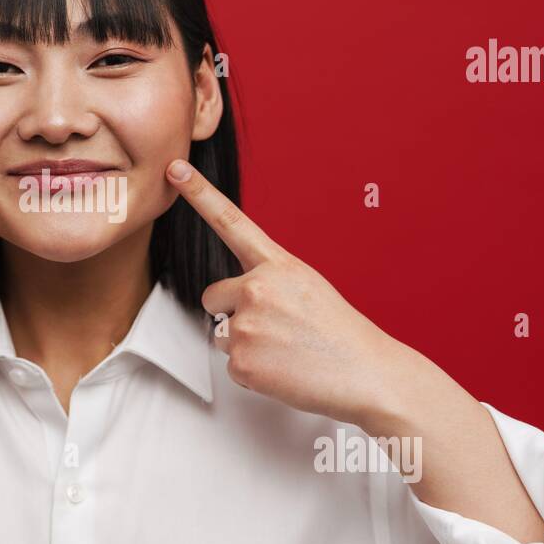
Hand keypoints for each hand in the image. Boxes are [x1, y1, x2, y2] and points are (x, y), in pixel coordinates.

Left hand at [166, 159, 415, 428]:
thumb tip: (239, 296)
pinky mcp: (242, 361)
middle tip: (275, 329)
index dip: (200, 194)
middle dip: (232, 313)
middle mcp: (257, 289)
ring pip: (221, 334)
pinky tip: (283, 370)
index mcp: (277, 266)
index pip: (231, 222)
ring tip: (285, 350)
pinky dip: (253, 373)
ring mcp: (246, 325)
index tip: (177, 169)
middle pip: (212, 297)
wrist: (366, 374)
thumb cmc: (340, 334)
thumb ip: (270, 280)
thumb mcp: (308, 288)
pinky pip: (231, 365)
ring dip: (245, 345)